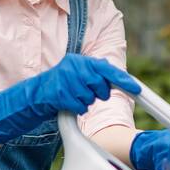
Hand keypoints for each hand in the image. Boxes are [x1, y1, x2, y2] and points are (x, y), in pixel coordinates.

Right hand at [0, 54, 141, 144]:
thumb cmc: (58, 89)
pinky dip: (76, 108)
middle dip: (98, 94)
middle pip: (100, 85)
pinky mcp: (59, 93)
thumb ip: (95, 76)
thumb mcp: (76, 78)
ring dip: (84, 102)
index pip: (106, 69)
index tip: (137, 89)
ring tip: (72, 98)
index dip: (123, 80)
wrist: (32, 97)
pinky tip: (67, 104)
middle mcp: (73, 66)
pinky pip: (80, 106)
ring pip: (90, 97)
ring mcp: (65, 79)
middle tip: (86, 94)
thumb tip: (116, 80)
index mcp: (79, 60)